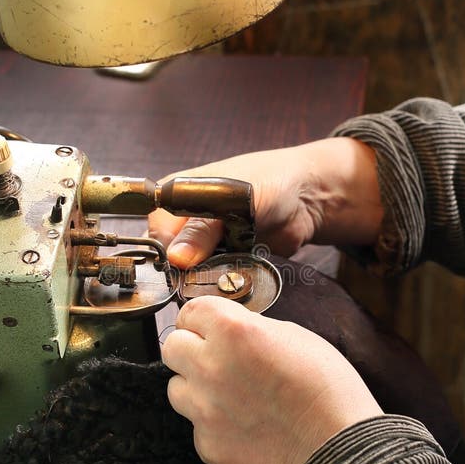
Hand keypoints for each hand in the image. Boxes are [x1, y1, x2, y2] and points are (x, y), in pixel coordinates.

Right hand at [149, 138, 382, 268]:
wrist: (308, 198)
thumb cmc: (270, 181)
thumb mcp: (231, 200)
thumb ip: (203, 228)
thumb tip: (177, 258)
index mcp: (176, 195)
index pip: (156, 232)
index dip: (169, 251)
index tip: (186, 262)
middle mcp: (185, 220)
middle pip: (172, 258)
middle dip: (191, 269)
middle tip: (214, 265)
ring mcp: (206, 244)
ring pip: (194, 273)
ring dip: (210, 277)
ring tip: (231, 268)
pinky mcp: (225, 262)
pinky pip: (216, 280)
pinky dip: (226, 282)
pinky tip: (239, 275)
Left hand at [161, 295, 382, 463]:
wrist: (338, 446)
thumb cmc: (326, 386)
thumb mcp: (293, 334)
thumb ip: (250, 328)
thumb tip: (228, 330)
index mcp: (233, 331)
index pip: (189, 312)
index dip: (202, 318)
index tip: (209, 326)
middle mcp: (210, 367)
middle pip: (172, 348)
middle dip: (191, 349)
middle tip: (216, 358)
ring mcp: (204, 410)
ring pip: (177, 388)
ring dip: (196, 387)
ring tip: (231, 395)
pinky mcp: (208, 444)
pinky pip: (197, 426)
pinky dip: (214, 424)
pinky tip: (245, 424)